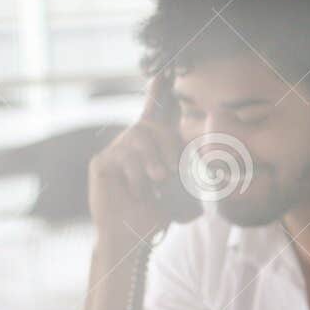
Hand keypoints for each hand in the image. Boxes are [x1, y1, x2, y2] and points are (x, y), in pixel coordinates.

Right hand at [88, 74, 183, 247]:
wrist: (133, 236)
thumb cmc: (157, 214)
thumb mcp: (183, 190)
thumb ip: (189, 170)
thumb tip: (207, 154)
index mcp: (152, 147)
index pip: (154, 115)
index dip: (157, 94)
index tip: (163, 73)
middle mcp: (132, 145)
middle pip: (149, 127)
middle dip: (166, 147)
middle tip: (169, 173)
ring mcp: (115, 152)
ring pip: (137, 141)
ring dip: (152, 164)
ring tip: (156, 183)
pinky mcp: (102, 164)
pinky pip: (122, 157)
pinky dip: (135, 176)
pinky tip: (136, 191)